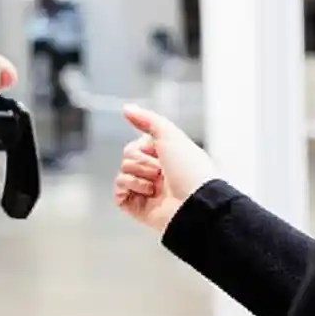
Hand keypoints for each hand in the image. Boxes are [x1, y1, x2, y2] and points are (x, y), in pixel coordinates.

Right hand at [114, 104, 217, 233]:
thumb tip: (126, 108)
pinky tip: (147, 192)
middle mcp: (155, 174)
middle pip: (127, 156)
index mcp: (165, 158)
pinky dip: (130, 187)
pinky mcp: (137, 206)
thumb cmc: (189, 170)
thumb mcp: (170, 135)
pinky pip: (119, 190)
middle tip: (159, 170)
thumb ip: (147, 119)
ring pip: (123, 172)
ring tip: (156, 184)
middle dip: (142, 161)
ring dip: (139, 175)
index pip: (137, 143)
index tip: (159, 152)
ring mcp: (146, 191)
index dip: (145, 145)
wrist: (195, 203)